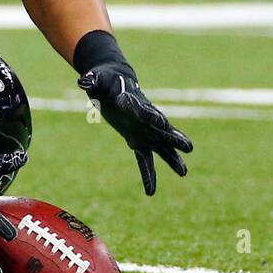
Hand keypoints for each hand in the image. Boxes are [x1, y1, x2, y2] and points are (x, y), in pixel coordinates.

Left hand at [79, 67, 191, 195]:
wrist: (113, 82)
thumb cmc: (105, 80)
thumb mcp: (97, 80)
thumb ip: (92, 81)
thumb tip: (83, 81)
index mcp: (136, 102)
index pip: (145, 111)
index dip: (151, 116)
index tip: (160, 122)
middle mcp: (145, 119)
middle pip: (162, 130)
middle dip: (174, 138)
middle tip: (188, 147)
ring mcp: (144, 131)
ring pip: (161, 148)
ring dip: (172, 159)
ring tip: (183, 173)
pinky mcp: (136, 140)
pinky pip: (144, 160)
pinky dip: (148, 175)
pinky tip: (150, 192)